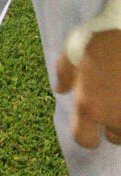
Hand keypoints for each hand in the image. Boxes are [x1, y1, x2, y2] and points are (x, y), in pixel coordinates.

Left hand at [57, 29, 120, 146]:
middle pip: (114, 136)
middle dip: (113, 122)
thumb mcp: (74, 48)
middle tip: (114, 98)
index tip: (92, 122)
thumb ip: (65, 72)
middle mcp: (116, 117)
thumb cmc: (104, 34)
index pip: (85, 140)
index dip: (88, 133)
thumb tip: (61, 90)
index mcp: (90, 106)